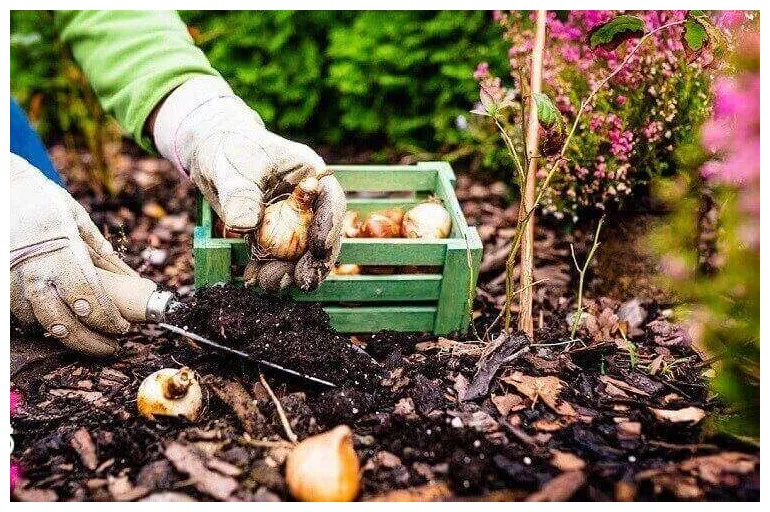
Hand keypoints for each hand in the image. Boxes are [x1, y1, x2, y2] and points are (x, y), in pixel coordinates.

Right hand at [10, 154, 156, 355]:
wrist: (0, 191)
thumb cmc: (43, 203)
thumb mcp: (79, 221)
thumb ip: (103, 254)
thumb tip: (131, 280)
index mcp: (62, 254)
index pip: (89, 300)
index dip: (107, 321)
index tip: (122, 328)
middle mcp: (35, 273)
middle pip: (63, 323)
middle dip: (90, 342)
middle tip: (110, 346)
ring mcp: (12, 282)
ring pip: (40, 324)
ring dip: (66, 335)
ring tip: (87, 336)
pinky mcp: (0, 287)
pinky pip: (21, 317)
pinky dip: (41, 323)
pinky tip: (58, 322)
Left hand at [152, 77, 345, 291]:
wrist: (211, 152)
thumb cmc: (228, 148)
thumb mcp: (233, 168)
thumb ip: (241, 196)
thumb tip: (245, 225)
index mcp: (310, 174)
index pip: (331, 201)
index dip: (330, 225)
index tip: (318, 247)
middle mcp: (308, 201)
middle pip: (323, 234)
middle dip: (314, 261)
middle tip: (301, 281)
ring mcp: (294, 220)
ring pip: (303, 252)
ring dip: (290, 272)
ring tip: (268, 282)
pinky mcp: (275, 235)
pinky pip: (279, 258)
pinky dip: (269, 270)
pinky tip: (254, 279)